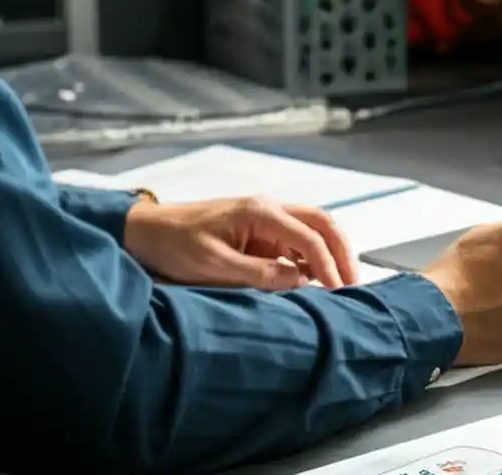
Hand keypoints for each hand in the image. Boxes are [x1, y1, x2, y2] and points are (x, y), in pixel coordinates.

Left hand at [123, 197, 357, 290]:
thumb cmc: (175, 244)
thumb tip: (299, 282)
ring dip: (331, 254)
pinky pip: (296, 241)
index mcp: (261, 212)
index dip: (329, 266)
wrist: (148, 231)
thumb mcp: (215, 265)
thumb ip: (259, 275)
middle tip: (353, 285)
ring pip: (314, 229)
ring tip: (341, 286)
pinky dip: (312, 258)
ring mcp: (266, 219)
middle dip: (343, 253)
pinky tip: (314, 281)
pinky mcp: (260, 232)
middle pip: (323, 223)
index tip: (340, 292)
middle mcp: (269, 210)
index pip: (309, 238)